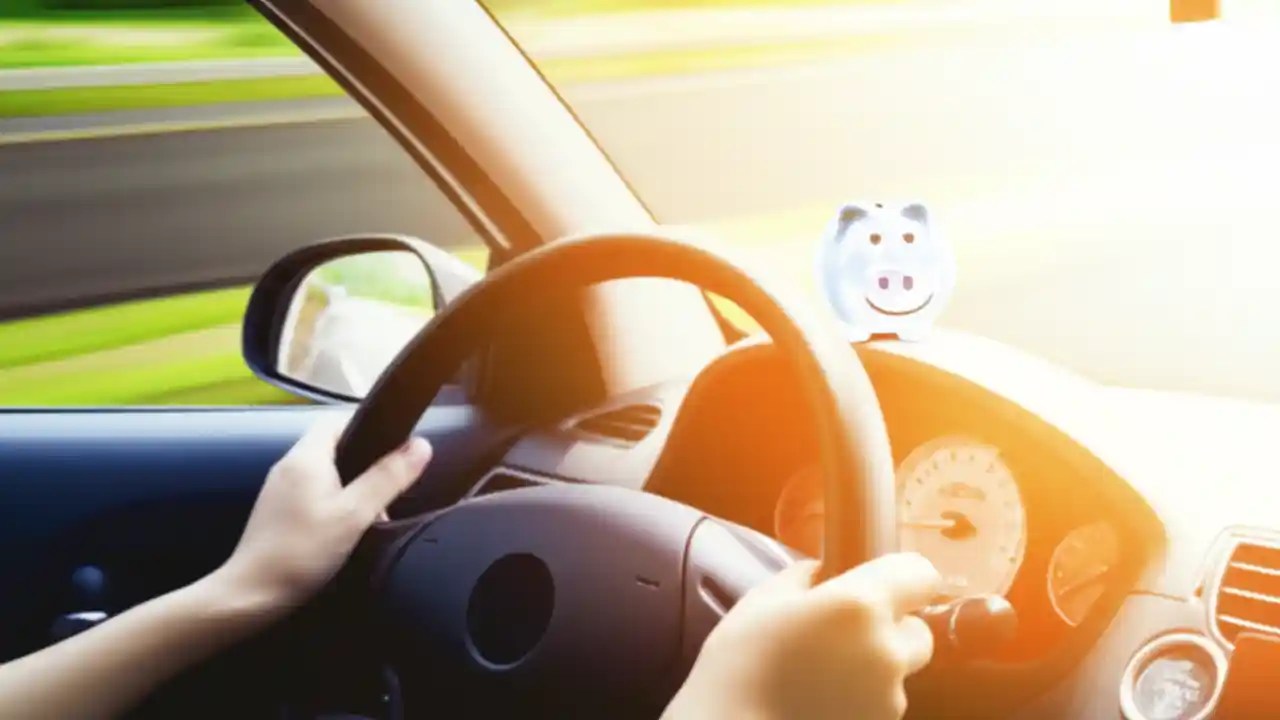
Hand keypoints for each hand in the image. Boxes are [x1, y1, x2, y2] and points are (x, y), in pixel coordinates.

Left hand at [213, 416, 431, 611]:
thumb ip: (388, 478)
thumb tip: (421, 446)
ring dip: (350, 490)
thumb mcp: (354, 514)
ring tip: (368, 518)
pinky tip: (343, 532)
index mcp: (305, 457)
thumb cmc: (300, 553)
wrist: (251, 595)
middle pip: (334, 447)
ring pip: (325, 473)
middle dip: (365, 466)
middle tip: (386, 493)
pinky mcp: (277, 512)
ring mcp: (279, 490)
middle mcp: (288, 466)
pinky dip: (333, 505)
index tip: (395, 449)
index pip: (339, 420)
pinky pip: (312, 494)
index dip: (370, 428)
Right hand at [665, 553, 940, 719]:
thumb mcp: (764, 601)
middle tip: (844, 634)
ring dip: (873, 668)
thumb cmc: (739, 663)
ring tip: (820, 674)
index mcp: (859, 605)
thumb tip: (823, 574)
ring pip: (898, 673)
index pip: (921, 574)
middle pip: (918, 632)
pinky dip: (860, 699)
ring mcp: (888, 698)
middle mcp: (886, 651)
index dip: (904, 577)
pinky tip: (819, 698)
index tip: (881, 581)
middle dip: (890, 629)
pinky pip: (881, 704)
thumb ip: (805, 578)